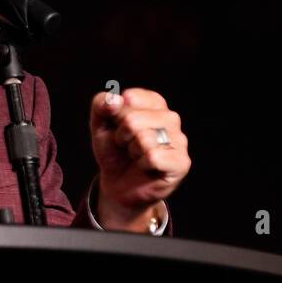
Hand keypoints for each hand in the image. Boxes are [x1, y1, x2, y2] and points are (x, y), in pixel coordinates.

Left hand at [88, 87, 189, 229]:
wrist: (117, 184)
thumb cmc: (114, 151)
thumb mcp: (100, 124)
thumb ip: (101, 104)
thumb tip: (115, 100)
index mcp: (154, 103)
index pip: (130, 98)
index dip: (115, 116)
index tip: (118, 126)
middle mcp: (170, 118)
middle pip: (132, 119)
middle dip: (121, 136)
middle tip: (126, 145)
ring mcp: (179, 140)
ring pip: (144, 138)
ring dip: (132, 150)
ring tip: (136, 155)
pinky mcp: (181, 162)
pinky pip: (154, 157)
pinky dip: (141, 164)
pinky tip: (145, 167)